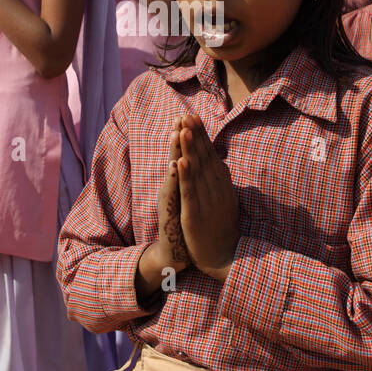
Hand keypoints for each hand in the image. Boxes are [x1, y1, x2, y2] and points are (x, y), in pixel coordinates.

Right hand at [154, 118, 192, 274]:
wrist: (176, 254)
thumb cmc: (187, 226)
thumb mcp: (192, 199)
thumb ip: (194, 180)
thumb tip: (200, 161)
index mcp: (181, 184)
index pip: (185, 156)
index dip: (188, 137)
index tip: (189, 115)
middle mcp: (173, 189)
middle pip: (177, 159)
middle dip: (180, 138)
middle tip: (180, 117)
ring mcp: (171, 202)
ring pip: (174, 173)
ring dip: (176, 152)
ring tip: (176, 133)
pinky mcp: (171, 215)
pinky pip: (175, 194)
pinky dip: (176, 179)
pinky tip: (176, 165)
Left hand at [175, 114, 238, 281]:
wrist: (225, 259)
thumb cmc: (223, 230)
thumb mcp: (226, 201)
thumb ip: (221, 182)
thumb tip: (219, 162)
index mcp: (223, 186)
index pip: (211, 155)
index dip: (202, 136)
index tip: (194, 118)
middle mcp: (217, 190)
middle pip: (204, 158)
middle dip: (195, 136)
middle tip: (187, 115)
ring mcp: (207, 202)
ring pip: (196, 171)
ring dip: (189, 149)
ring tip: (183, 129)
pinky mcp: (195, 215)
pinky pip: (189, 192)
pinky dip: (185, 176)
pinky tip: (179, 161)